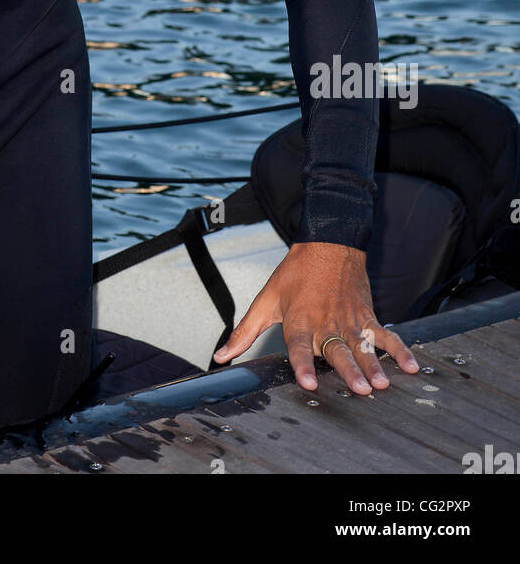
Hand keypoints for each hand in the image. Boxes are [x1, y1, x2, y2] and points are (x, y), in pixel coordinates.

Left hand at [212, 241, 419, 394]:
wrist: (327, 242)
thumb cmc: (295, 274)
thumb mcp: (266, 300)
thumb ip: (245, 332)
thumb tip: (221, 356)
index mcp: (299, 320)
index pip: (299, 346)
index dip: (303, 364)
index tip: (308, 381)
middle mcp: (325, 322)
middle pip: (337, 350)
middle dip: (348, 371)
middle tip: (360, 390)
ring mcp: (349, 320)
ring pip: (362, 346)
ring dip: (373, 365)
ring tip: (381, 384)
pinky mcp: (367, 316)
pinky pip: (385, 335)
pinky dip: (400, 350)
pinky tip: (411, 366)